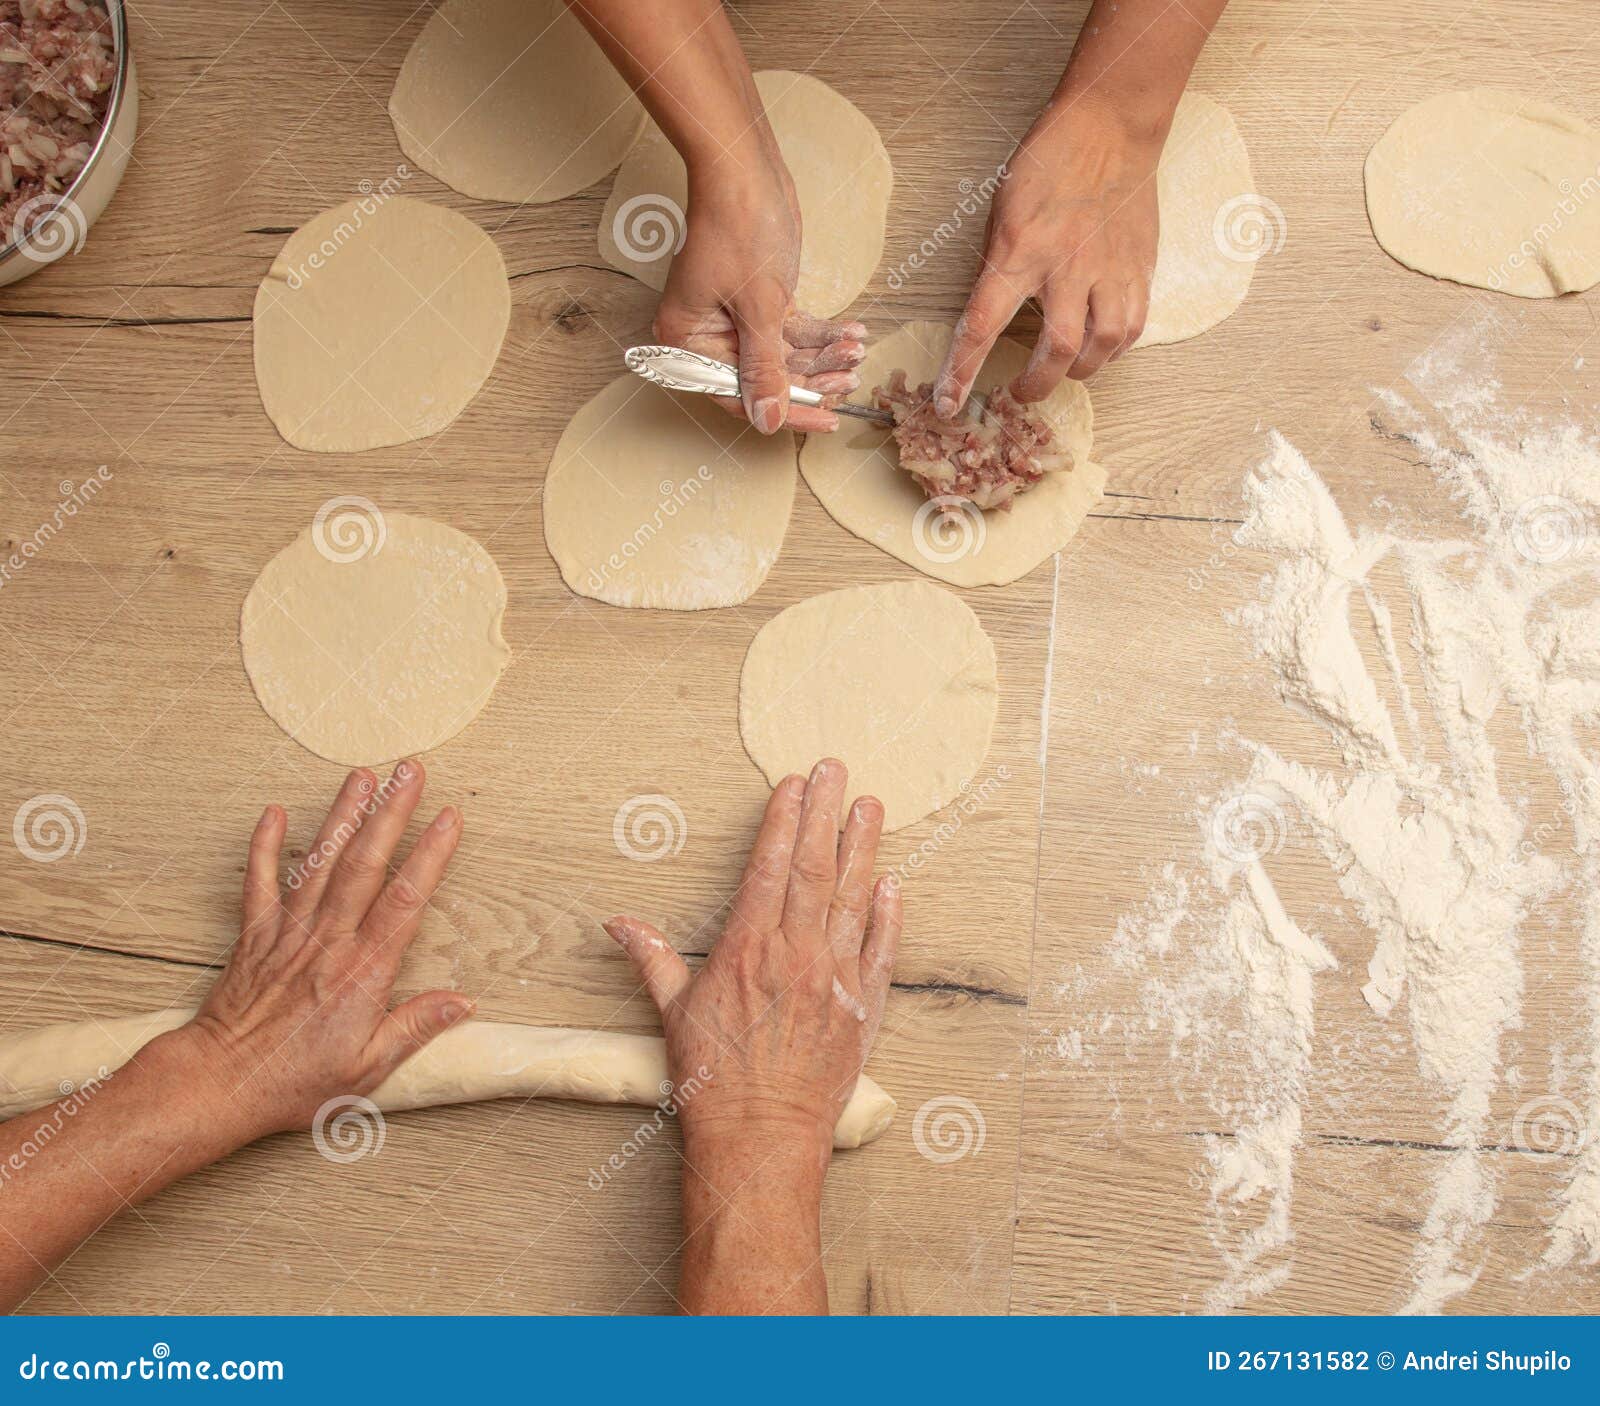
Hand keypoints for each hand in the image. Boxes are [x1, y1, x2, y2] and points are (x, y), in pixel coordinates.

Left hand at [181, 761, 474, 1139]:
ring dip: (343, 815)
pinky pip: (259, 882)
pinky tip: (273, 812)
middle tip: (411, 771)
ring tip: (362, 775)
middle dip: (391, 812)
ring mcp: (288, 933)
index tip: (449, 818)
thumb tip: (463, 1002)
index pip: (405, 900)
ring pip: (320, 862)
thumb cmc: (292, 1081)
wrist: (218, 1084)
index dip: (430, 855)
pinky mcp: (254, 936)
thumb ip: (416, 1026)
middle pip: (365, 864)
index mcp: (362, 971)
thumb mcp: (368, 1069)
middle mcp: (327, 941)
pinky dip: (264, 845)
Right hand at [604, 758, 901, 1156]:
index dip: (782, 820)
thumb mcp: (671, 1013)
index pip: (769, 867)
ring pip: (854, 900)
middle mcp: (795, 956)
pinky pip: (882, 953)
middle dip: (825, 814)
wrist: (760, 1141)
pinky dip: (889, 917)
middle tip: (836, 769)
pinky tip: (891, 885)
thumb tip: (618, 923)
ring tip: (870, 807)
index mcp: (747, 949)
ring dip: (863, 849)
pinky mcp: (863, 1010)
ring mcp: (835, 981)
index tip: (792, 783)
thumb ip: (651, 958)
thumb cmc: (711, 1081)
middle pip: (815, 869)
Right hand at [657, 156, 866, 434]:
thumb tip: (768, 422)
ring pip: (784, 355)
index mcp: (688, 342)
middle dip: (812, 376)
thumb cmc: (738, 227)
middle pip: (764, 377)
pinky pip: (791, 330)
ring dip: (823, 353)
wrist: (745, 169)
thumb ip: (765, 369)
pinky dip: (821, 332)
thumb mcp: (758, 307)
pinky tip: (851, 332)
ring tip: (855, 348)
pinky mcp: (759, 301)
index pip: (738, 395)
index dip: (785, 409)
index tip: (824, 418)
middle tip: (849, 376)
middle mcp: (707, 336)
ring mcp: (733, 318)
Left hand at [936, 103, 1159, 412]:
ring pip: (1102, 346)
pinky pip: (1133, 326)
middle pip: (1056, 350)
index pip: (982, 325)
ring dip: (1080, 370)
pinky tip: (1100, 347)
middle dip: (1035, 385)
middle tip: (1020, 392)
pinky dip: (1114, 348)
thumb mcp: (1002, 210)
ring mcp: (1109, 268)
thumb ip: (999, 265)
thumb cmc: (1048, 163)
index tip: (949, 405)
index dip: (962, 373)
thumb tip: (991, 315)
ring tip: (1064, 369)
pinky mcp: (1140, 266)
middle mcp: (1067, 265)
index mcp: (1020, 250)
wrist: (1110, 126)